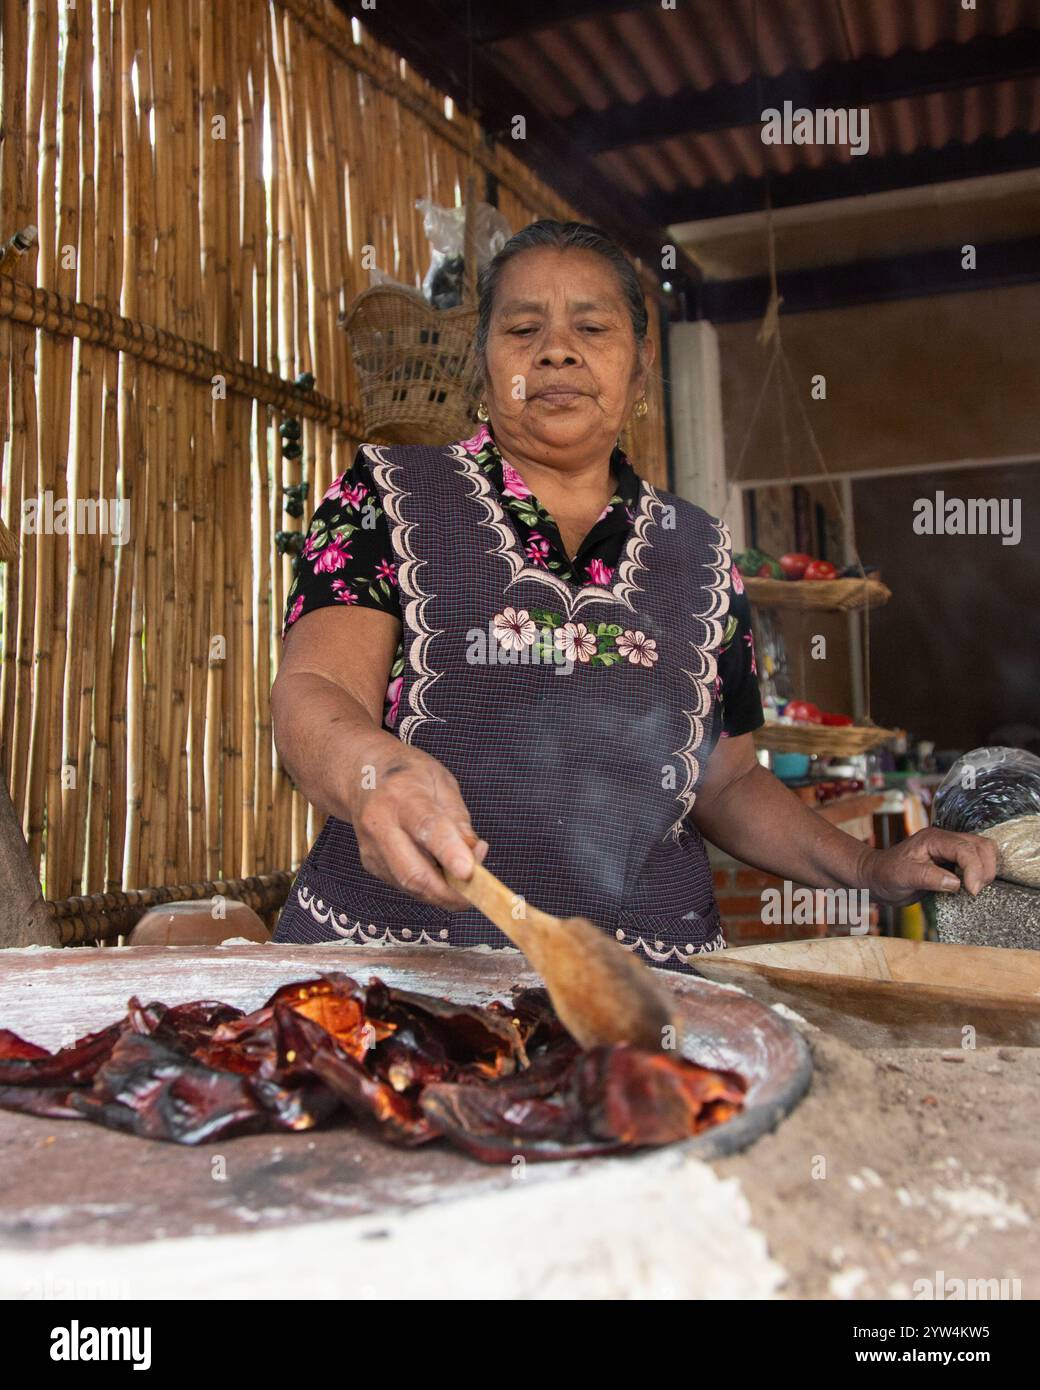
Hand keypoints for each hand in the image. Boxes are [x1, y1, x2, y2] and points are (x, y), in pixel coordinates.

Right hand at [345, 736, 487, 910]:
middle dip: (449, 892)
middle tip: (479, 892)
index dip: (449, 853)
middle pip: (413, 872)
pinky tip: (442, 872)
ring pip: (410, 885)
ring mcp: (372, 848)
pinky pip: (406, 884)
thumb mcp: (442, 781)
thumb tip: (474, 854)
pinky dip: (430, 886)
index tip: (468, 871)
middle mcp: (380, 825)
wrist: (363, 776)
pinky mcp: (371, 864)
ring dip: (443, 892)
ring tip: (465, 878)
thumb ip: (458, 818)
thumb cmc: (408, 775)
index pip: (426, 828)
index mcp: (401, 796)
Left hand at [860, 828, 998, 907]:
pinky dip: (982, 872)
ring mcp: (951, 849)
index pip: (965, 848)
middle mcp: (945, 840)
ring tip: (975, 889)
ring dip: (987, 870)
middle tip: (975, 892)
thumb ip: (929, 878)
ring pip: (983, 851)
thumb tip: (956, 883)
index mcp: (933, 839)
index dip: (974, 869)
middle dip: (985, 869)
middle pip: (981, 846)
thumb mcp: (903, 877)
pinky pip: (978, 861)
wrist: (877, 878)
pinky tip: (973, 887)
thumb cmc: (886, 875)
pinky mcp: (954, 860)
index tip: (972, 890)